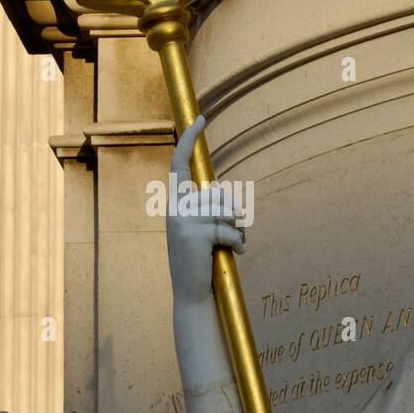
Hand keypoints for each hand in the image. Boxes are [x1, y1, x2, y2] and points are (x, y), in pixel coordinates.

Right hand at [166, 115, 246, 308]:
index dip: (189, 141)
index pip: (180, 165)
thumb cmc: (201, 262)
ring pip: (226, 210)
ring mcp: (182, 221)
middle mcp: (175, 209)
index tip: (200, 119)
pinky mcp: (194, 234)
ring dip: (238, 230)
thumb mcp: (201, 231)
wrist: (192, 294)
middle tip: (232, 236)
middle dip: (234, 214)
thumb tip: (229, 202)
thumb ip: (207, 212)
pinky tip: (235, 255)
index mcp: (176, 205)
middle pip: (219, 194)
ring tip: (232, 246)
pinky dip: (238, 243)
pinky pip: (229, 229)